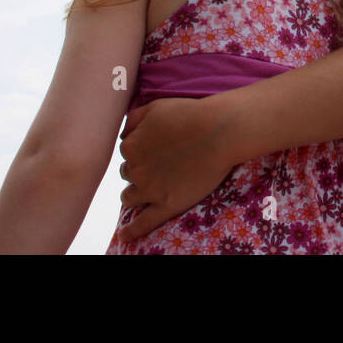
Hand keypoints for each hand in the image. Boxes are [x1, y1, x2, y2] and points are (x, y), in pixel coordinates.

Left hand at [116, 96, 236, 241]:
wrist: (219, 131)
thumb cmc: (190, 115)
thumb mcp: (156, 107)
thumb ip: (133, 119)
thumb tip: (122, 134)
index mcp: (131, 146)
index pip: (127, 152)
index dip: (141, 150)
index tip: (155, 148)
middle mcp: (136, 170)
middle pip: (128, 173)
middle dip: (139, 170)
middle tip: (159, 165)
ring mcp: (151, 190)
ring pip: (130, 197)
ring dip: (134, 194)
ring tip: (147, 192)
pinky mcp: (167, 205)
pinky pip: (144, 223)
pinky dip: (132, 231)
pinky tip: (126, 236)